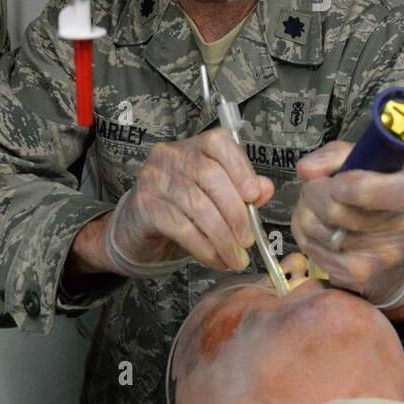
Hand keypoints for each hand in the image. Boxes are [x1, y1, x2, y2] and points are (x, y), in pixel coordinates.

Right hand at [105, 127, 273, 274]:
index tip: (254, 196)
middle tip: (247, 240)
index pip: (220, 144)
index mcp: (195, 145)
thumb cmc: (182, 207)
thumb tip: (265, 189)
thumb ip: (241, 189)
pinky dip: (204, 247)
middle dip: (235, 212)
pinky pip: (181, 227)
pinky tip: (215, 259)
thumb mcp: (215, 196)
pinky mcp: (145, 205)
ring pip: (198, 205)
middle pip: (211, 176)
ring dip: (222, 237)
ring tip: (235, 258)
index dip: (240, 168)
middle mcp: (172, 155)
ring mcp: (155, 178)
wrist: (138, 228)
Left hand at [291, 141, 403, 305]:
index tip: (334, 180)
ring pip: (313, 226)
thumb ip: (336, 155)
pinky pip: (310, 247)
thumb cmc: (382, 201)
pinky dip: (308, 234)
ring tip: (323, 210)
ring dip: (308, 213)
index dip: (337, 183)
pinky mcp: (356, 277)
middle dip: (314, 192)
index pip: (360, 188)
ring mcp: (378, 259)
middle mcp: (402, 229)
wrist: (401, 261)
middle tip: (319, 188)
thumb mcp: (371, 164)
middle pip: (331, 207)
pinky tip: (324, 231)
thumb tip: (306, 171)